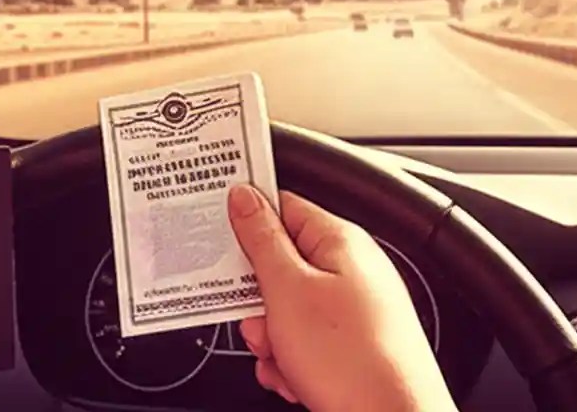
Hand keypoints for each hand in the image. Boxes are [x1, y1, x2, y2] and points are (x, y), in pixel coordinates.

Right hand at [227, 186, 456, 411]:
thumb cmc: (355, 361)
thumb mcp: (288, 291)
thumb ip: (261, 240)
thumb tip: (244, 197)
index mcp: (339, 242)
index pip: (283, 207)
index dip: (248, 221)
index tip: (221, 237)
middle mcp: (351, 271)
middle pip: (280, 265)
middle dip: (258, 299)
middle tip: (260, 321)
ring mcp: (353, 310)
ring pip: (286, 310)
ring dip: (272, 338)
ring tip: (283, 358)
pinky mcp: (351, 345)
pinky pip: (303, 341)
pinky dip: (291, 361)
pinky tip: (295, 378)